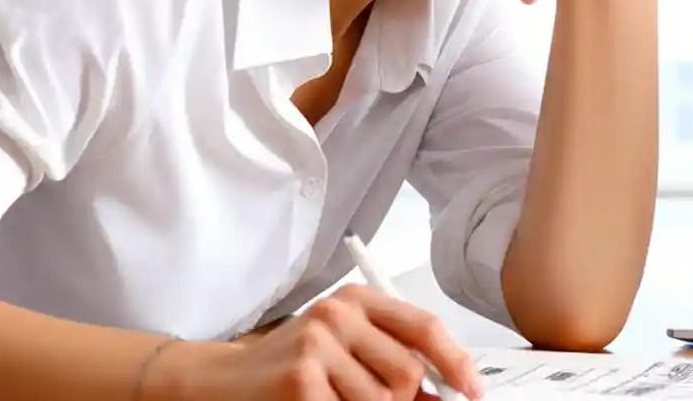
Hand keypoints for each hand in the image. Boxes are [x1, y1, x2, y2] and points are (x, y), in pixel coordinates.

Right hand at [144, 284, 483, 400]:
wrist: (220, 380)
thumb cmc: (287, 367)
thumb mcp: (342, 347)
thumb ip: (389, 357)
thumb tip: (443, 392)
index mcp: (355, 300)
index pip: (424, 327)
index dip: (456, 362)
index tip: (471, 390)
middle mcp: (337, 315)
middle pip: (408, 372)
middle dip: (403, 400)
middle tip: (370, 400)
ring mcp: (317, 347)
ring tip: (332, 400)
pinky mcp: (300, 382)